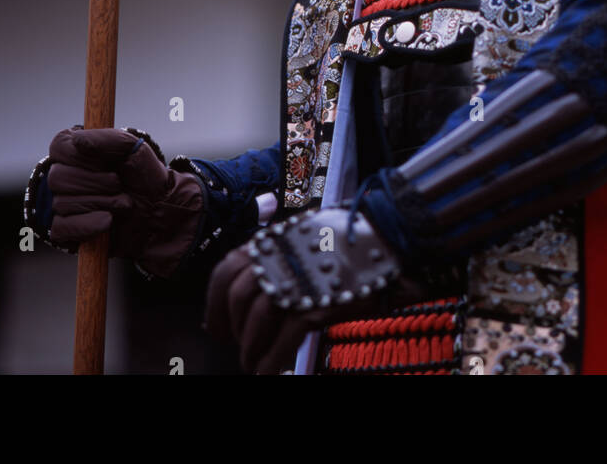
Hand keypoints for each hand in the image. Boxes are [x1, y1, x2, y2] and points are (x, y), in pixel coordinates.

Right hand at [39, 126, 204, 276]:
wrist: (159, 211)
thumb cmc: (145, 176)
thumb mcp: (133, 148)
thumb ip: (107, 139)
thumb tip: (76, 140)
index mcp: (76, 150)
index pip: (58, 146)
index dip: (82, 157)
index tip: (107, 162)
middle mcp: (65, 174)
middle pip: (57, 178)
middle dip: (96, 183)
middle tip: (119, 184)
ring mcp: (63, 203)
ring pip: (62, 203)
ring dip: (101, 203)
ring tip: (122, 203)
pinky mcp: (67, 230)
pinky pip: (61, 228)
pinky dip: (89, 225)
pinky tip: (109, 221)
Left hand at [203, 206, 433, 374]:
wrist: (391, 235)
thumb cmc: (350, 241)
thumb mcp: (305, 239)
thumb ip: (278, 259)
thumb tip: (250, 294)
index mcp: (275, 239)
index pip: (227, 270)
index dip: (215, 304)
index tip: (215, 328)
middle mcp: (282, 254)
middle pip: (238, 296)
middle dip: (231, 329)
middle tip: (236, 349)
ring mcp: (301, 276)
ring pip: (258, 318)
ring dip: (251, 349)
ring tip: (254, 365)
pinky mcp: (320, 300)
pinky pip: (285, 337)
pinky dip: (272, 361)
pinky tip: (269, 373)